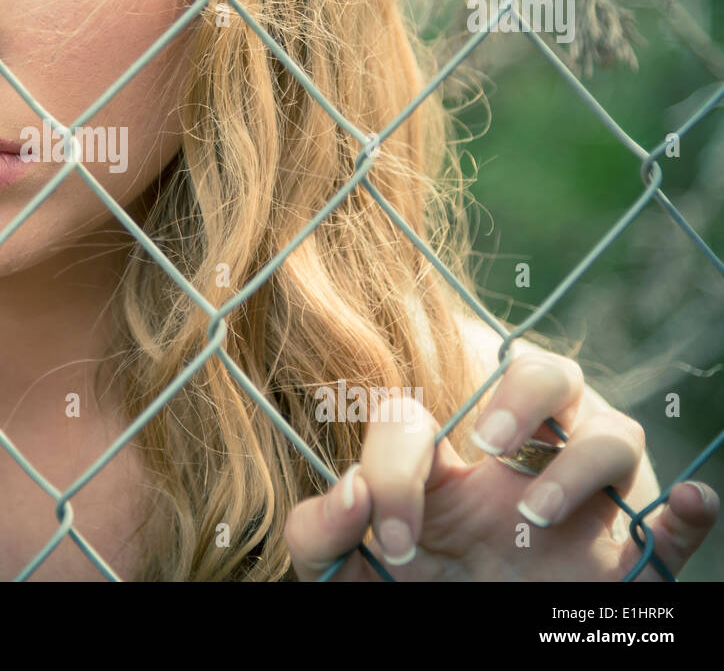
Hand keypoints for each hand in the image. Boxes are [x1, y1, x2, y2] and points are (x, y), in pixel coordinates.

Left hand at [284, 346, 719, 579]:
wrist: (458, 632)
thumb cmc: (406, 586)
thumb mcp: (350, 563)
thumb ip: (319, 529)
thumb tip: (348, 493)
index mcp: (448, 446)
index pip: (425, 412)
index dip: (396, 466)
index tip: (393, 535)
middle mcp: (528, 454)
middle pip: (549, 373)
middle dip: (521, 392)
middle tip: (486, 442)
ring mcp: (584, 500)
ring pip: (616, 434)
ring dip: (582, 461)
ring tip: (536, 512)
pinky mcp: (629, 557)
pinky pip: (674, 522)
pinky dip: (689, 514)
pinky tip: (693, 504)